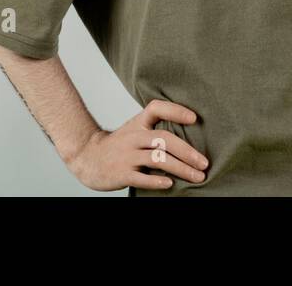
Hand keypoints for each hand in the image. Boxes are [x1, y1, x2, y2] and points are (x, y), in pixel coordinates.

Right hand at [64, 98, 208, 191]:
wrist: (87, 157)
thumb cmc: (120, 145)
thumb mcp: (135, 130)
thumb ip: (156, 129)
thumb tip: (191, 136)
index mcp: (138, 123)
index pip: (157, 108)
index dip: (176, 111)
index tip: (194, 118)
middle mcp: (133, 136)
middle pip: (164, 139)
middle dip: (187, 152)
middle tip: (204, 163)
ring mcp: (127, 155)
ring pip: (157, 159)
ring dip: (181, 168)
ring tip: (197, 176)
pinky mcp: (121, 173)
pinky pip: (141, 178)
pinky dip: (157, 181)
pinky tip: (170, 184)